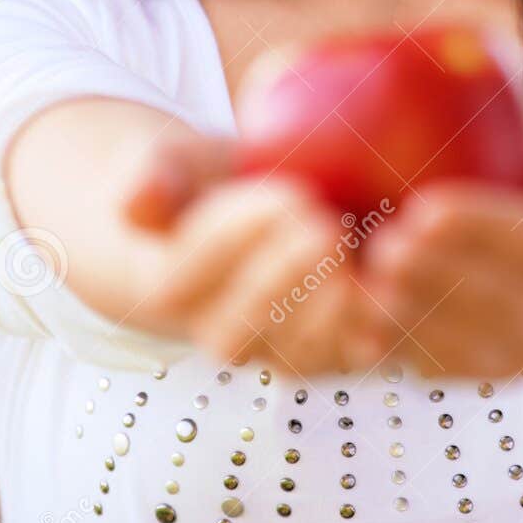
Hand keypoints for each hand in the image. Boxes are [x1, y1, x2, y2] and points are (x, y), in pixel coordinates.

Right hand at [122, 133, 372, 374]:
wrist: (257, 223)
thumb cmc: (216, 185)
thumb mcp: (183, 164)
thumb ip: (160, 178)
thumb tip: (134, 204)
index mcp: (172, 285)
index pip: (194, 268)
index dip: (239, 233)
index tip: (285, 192)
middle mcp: (219, 332)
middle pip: (242, 326)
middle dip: (284, 277)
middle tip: (324, 223)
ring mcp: (274, 351)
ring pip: (295, 354)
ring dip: (328, 312)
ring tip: (355, 258)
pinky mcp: (328, 353)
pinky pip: (347, 358)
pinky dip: (370, 329)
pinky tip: (389, 290)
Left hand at [351, 110, 522, 376]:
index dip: (487, 232)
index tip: (428, 204)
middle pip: (501, 311)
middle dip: (436, 283)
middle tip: (381, 244)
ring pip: (467, 352)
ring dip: (409, 324)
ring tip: (355, 284)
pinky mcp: (484, 365)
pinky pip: (440, 367)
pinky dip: (395, 349)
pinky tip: (349, 319)